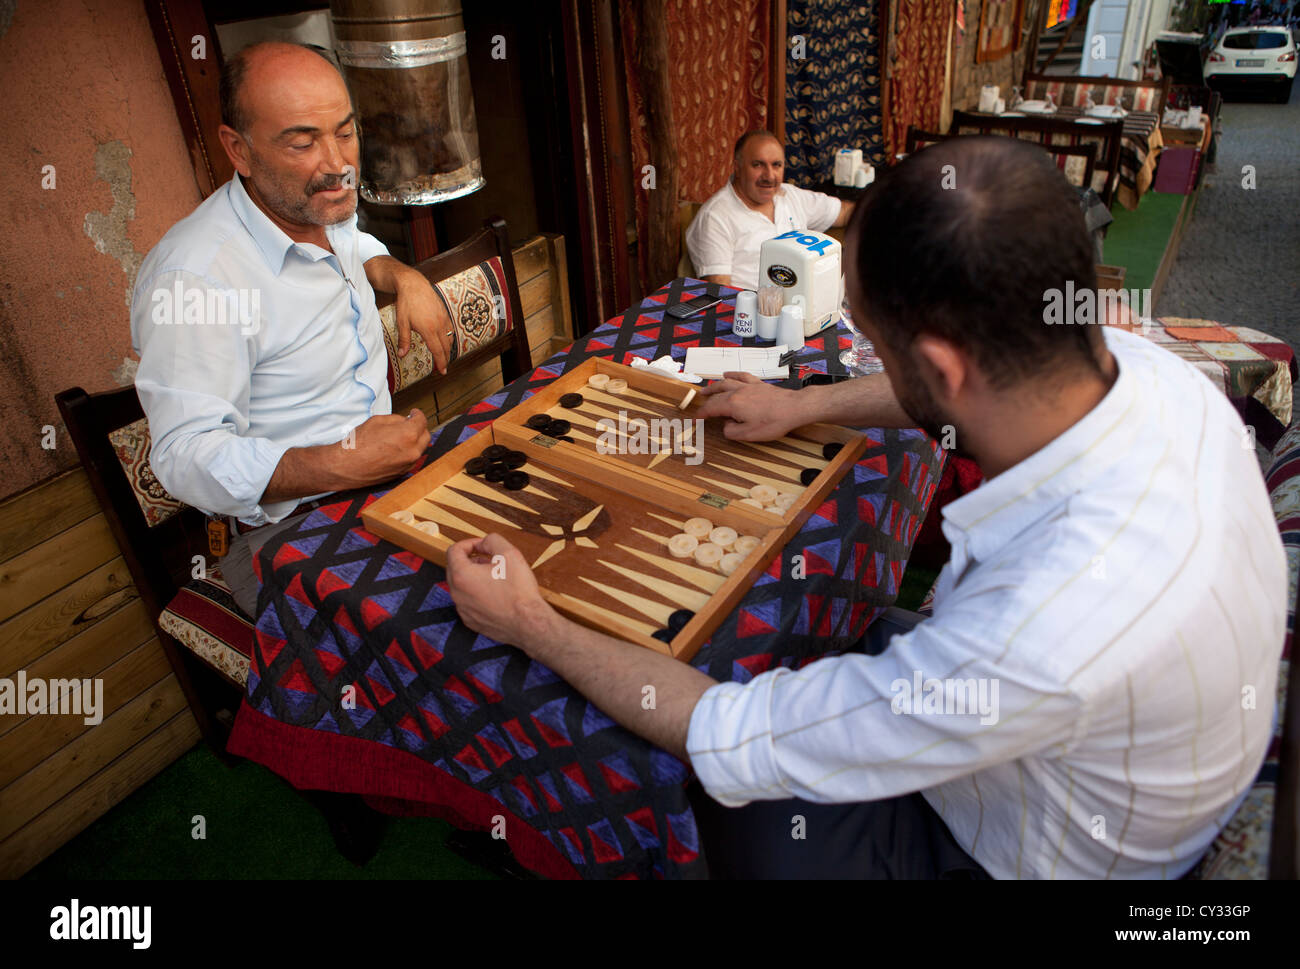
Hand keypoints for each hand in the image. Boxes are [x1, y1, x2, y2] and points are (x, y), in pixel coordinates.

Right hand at [347, 409, 430, 482]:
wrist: (347, 466)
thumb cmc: (358, 444)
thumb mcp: (377, 421)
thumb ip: (396, 419)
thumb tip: (404, 421)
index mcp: (408, 435)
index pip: (422, 421)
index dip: (418, 414)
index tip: (414, 413)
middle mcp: (412, 451)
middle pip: (425, 436)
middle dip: (419, 428)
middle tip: (409, 424)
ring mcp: (408, 464)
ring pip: (419, 449)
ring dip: (414, 441)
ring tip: (400, 437)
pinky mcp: (402, 473)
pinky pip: (411, 460)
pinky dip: (407, 452)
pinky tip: (395, 449)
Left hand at [393, 268, 451, 374]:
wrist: (413, 284)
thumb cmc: (406, 303)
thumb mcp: (402, 323)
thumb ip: (404, 340)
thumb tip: (402, 355)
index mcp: (428, 330)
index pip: (438, 351)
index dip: (441, 363)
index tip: (443, 371)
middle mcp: (439, 325)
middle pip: (446, 347)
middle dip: (445, 359)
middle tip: (443, 368)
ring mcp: (443, 318)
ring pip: (450, 338)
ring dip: (448, 349)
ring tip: (444, 356)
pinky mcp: (444, 313)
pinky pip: (450, 329)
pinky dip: (450, 338)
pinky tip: (446, 340)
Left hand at [445, 533, 557, 649]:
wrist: (528, 623)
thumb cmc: (519, 592)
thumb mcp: (509, 554)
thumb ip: (492, 540)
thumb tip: (483, 543)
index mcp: (462, 575)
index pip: (454, 551)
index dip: (468, 543)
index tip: (482, 546)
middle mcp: (457, 594)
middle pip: (454, 568)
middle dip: (470, 560)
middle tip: (490, 560)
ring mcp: (463, 609)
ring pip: (461, 586)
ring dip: (473, 577)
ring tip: (494, 577)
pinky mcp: (471, 621)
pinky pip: (468, 602)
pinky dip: (476, 594)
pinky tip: (495, 594)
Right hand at [695, 371, 813, 440]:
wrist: (794, 408)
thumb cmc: (774, 421)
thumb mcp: (749, 434)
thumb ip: (732, 431)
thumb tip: (726, 427)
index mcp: (732, 404)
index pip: (711, 408)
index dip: (701, 414)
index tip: (695, 419)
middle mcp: (737, 392)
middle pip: (716, 394)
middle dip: (706, 401)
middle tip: (699, 405)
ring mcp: (748, 386)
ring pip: (726, 382)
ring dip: (714, 386)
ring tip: (707, 389)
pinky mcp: (758, 384)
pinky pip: (741, 376)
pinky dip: (732, 374)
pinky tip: (728, 374)